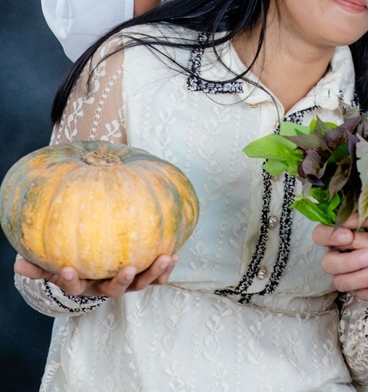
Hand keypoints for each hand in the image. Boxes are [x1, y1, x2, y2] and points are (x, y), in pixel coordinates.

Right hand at [14, 253, 178, 297]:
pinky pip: (157, 277)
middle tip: (129, 269)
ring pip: (140, 284)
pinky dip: (166, 270)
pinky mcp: (144, 275)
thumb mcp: (55, 261)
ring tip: (165, 257)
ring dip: (153, 272)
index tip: (68, 267)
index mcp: (84, 283)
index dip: (71, 280)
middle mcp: (106, 286)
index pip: (74, 286)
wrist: (97, 263)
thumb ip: (39, 264)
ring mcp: (127, 283)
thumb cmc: (75, 259)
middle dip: (122, 281)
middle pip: (114, 290)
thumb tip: (17, 265)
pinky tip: (174, 253)